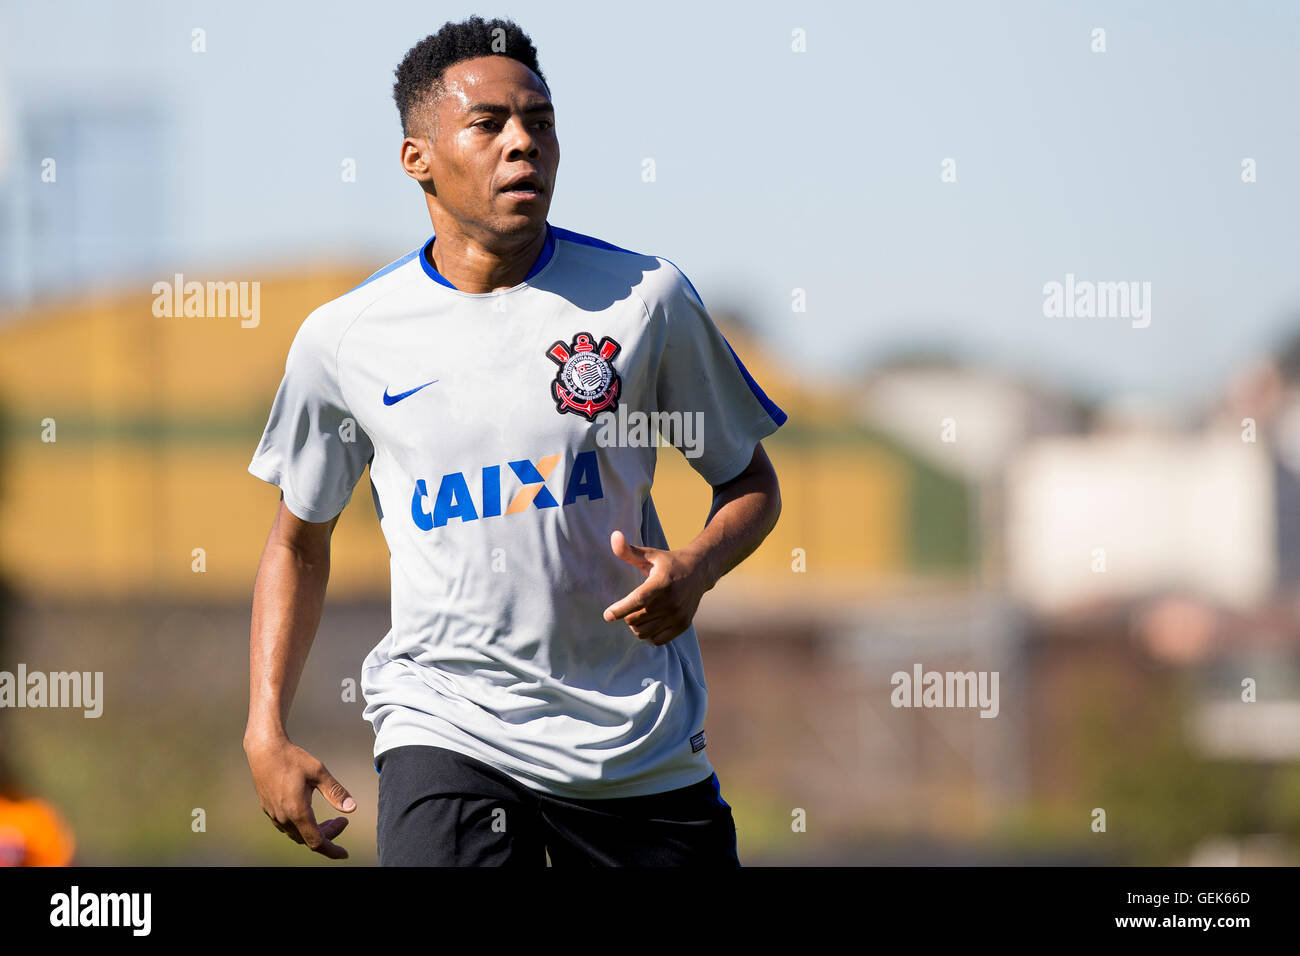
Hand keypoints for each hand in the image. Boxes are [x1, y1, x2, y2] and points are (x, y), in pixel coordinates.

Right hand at [244, 734, 354, 859]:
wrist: (264, 750)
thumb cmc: (293, 759)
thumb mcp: (319, 772)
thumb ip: (335, 792)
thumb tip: (351, 808)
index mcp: (297, 811)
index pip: (317, 842)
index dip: (332, 850)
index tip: (344, 853)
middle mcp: (283, 818)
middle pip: (308, 839)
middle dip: (328, 835)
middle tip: (342, 821)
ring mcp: (273, 814)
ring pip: (297, 834)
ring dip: (315, 831)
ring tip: (331, 819)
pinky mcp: (268, 809)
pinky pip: (287, 827)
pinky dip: (302, 826)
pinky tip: (309, 813)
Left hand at [602, 530, 713, 645]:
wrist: (699, 571)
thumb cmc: (668, 562)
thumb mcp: (649, 554)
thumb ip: (628, 550)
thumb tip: (613, 535)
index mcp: (662, 582)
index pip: (638, 600)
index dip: (620, 609)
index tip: (607, 615)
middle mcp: (671, 601)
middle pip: (636, 619)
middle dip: (627, 615)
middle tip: (629, 607)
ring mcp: (678, 615)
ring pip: (644, 632)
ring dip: (636, 626)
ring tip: (639, 614)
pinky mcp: (683, 625)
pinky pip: (657, 640)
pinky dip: (648, 635)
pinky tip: (649, 622)